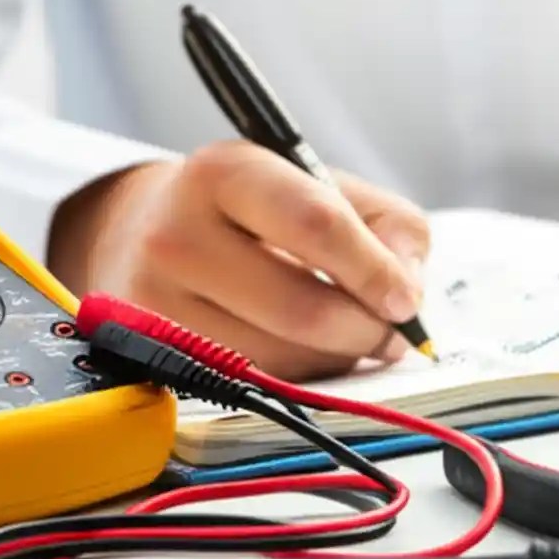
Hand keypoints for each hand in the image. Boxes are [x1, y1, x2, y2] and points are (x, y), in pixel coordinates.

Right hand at [47, 141, 428, 381]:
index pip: (316, 224)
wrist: (150, 230)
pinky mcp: (154, 355)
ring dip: (336, 358)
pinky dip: (299, 375)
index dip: (374, 271)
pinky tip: (305, 348)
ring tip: (349, 333)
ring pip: (280, 360)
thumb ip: (391, 227)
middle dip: (365, 330)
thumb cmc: (255, 209)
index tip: (406, 300)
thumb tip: (408, 291)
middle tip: (391, 330)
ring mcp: (156, 302)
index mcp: (226, 173)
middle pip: (301, 309)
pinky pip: (253, 385)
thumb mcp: (325, 185)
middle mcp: (178, 236)